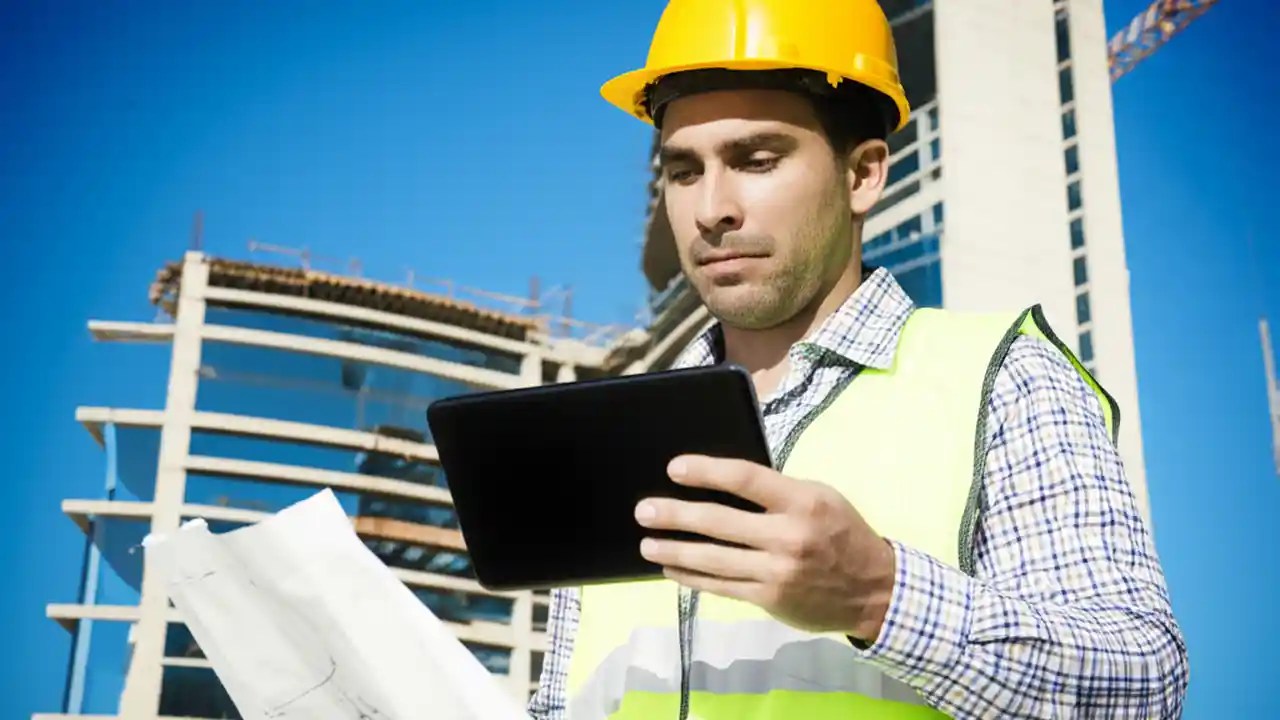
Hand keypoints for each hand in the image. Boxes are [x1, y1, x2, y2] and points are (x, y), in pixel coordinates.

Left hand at [635, 454, 895, 642]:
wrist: (874, 590)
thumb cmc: (841, 533)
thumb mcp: (821, 497)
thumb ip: (778, 491)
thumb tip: (722, 482)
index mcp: (802, 500)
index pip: (745, 479)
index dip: (706, 471)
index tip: (674, 468)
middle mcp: (788, 535)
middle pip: (719, 522)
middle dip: (675, 515)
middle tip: (644, 510)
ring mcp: (777, 570)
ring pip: (713, 559)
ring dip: (674, 550)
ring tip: (647, 543)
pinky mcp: (769, 598)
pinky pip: (721, 586)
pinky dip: (691, 577)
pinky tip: (671, 568)